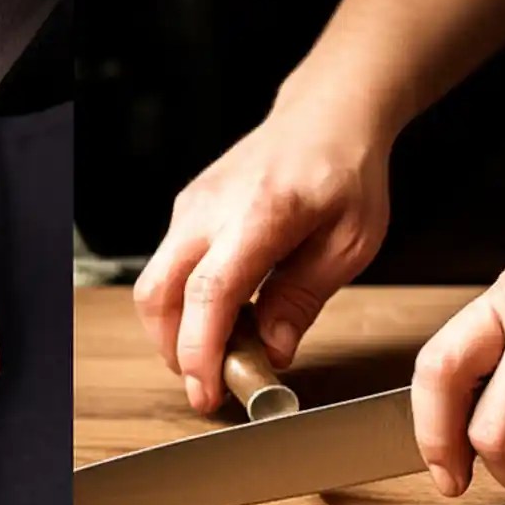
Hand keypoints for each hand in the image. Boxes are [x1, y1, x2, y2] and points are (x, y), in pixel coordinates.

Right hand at [133, 81, 391, 413]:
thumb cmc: (344, 173)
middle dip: (173, 350)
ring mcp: (190, 207)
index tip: (206, 390)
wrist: (326, 115)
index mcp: (260, 214)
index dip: (199, 350)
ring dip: (178, 330)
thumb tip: (273, 350)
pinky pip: (168, 268)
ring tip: (224, 349)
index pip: (208, 293)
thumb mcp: (350, 244)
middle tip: (209, 383)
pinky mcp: (185, 212)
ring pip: (155, 285)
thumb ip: (304, 298)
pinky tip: (224, 314)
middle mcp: (210, 208)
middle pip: (157, 294)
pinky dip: (185, 304)